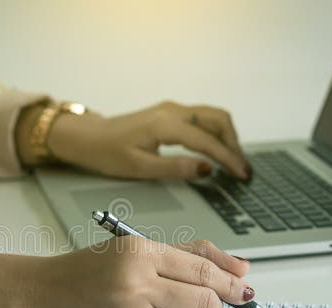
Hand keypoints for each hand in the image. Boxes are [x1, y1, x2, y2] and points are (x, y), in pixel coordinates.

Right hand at [24, 237, 252, 307]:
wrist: (43, 296)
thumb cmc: (87, 270)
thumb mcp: (135, 248)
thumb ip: (190, 255)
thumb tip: (240, 269)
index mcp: (139, 253)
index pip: (203, 271)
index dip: (231, 282)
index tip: (244, 288)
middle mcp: (135, 286)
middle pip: (206, 303)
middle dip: (213, 303)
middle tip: (202, 298)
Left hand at [49, 101, 249, 179]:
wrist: (88, 137)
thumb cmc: (107, 153)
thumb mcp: (139, 168)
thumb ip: (174, 168)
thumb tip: (206, 169)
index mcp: (165, 124)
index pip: (207, 141)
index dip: (228, 158)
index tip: (242, 174)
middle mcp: (172, 111)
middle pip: (218, 120)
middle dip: (234, 144)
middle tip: (242, 170)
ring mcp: (172, 109)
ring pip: (212, 116)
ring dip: (228, 136)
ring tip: (234, 162)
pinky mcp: (170, 113)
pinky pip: (202, 118)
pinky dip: (216, 132)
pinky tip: (218, 150)